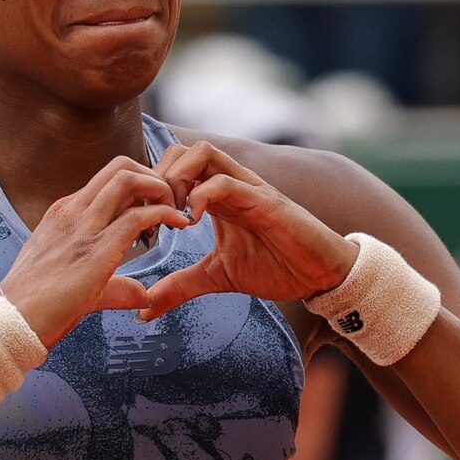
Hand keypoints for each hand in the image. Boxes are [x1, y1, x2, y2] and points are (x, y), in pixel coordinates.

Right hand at [0, 156, 191, 344]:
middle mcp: (73, 211)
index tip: (154, 209)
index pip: (107, 180)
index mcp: (64, 214)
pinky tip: (178, 224)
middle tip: (170, 203)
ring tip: (176, 210)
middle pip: (120, 167)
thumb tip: (142, 295)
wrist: (12, 322)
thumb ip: (115, 285)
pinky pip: (138, 215)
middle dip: (153, 176)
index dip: (138, 187)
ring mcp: (82, 226)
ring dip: (161, 188)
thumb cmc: (36, 307)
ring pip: (128, 179)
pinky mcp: (95, 248)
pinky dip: (165, 213)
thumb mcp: (77, 284)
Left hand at [135, 141, 357, 316]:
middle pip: (181, 150)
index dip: (149, 189)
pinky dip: (201, 196)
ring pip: (202, 153)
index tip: (140, 223)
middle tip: (150, 216)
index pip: (172, 167)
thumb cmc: (276, 266)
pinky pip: (226, 183)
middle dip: (157, 179)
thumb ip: (180, 286)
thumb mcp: (216, 277)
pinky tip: (191, 222)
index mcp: (215, 195)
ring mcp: (248, 187)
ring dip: (177, 179)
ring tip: (171, 215)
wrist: (320, 274)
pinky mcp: (265, 201)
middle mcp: (230, 183)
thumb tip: (143, 309)